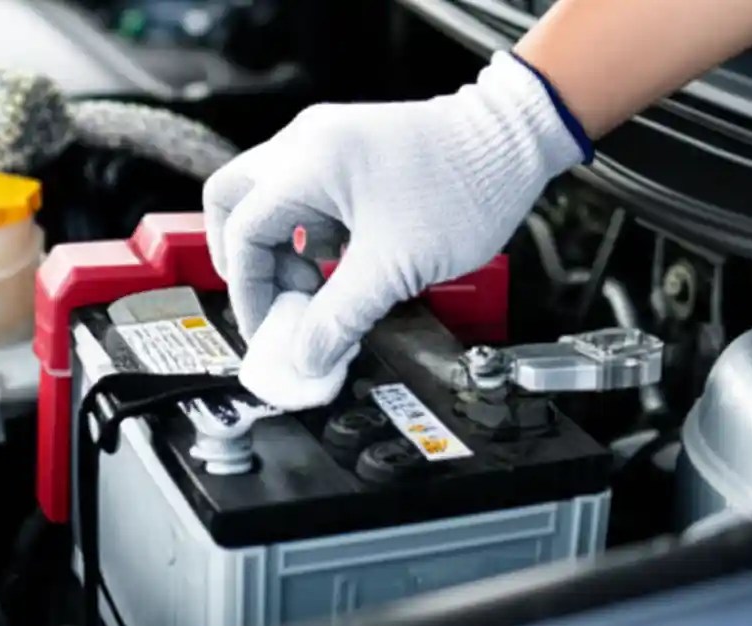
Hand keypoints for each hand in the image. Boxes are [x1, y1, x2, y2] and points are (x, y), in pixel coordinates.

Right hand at [203, 51, 586, 407]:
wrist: (516, 142)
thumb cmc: (466, 184)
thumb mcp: (393, 268)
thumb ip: (340, 319)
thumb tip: (307, 358)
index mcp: (308, 162)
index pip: (244, 231)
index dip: (249, 289)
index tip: (269, 328)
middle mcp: (307, 142)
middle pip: (235, 202)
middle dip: (245, 261)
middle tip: (267, 303)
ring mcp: (327, 143)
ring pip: (270, 201)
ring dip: (282, 251)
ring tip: (315, 293)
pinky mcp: (349, 152)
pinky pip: (305, 198)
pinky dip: (309, 236)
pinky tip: (338, 267)